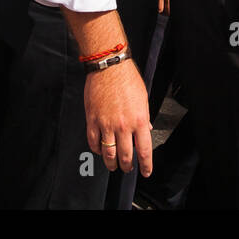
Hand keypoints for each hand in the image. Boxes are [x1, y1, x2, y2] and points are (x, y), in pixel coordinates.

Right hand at [85, 61, 152, 175]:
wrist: (108, 66)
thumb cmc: (127, 78)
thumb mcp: (143, 98)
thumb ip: (144, 117)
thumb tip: (146, 129)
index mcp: (139, 120)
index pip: (144, 150)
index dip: (145, 165)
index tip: (145, 171)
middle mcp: (123, 125)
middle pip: (125, 155)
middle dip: (127, 166)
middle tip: (127, 168)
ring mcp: (106, 124)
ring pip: (108, 153)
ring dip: (111, 163)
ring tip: (113, 165)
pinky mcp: (92, 120)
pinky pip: (93, 142)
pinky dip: (97, 149)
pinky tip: (99, 150)